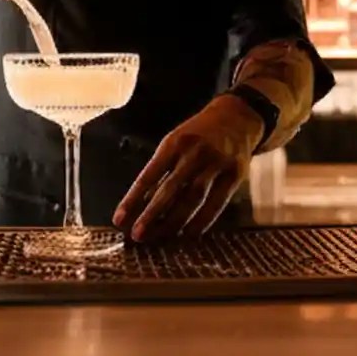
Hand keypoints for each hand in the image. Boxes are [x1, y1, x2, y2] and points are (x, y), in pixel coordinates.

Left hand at [113, 95, 263, 241]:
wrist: (237, 116)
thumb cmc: (198, 135)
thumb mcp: (176, 142)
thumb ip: (162, 170)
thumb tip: (142, 204)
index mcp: (174, 142)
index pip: (148, 175)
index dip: (133, 199)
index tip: (119, 219)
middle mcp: (194, 152)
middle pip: (170, 189)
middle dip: (151, 214)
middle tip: (137, 235)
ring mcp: (216, 163)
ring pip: (193, 197)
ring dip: (175, 221)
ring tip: (161, 238)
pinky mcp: (235, 174)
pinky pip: (217, 202)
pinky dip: (202, 220)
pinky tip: (189, 233)